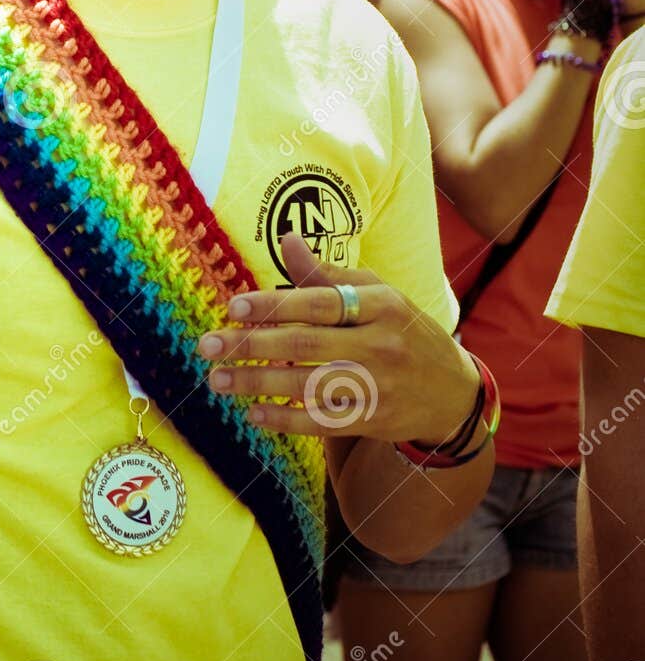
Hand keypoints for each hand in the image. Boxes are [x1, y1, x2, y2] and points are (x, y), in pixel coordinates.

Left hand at [197, 233, 477, 445]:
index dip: (274, 304)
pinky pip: (322, 422)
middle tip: (207, 346)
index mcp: (380, 305)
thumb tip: (286, 239)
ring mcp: (379, 386)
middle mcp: (381, 345)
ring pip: (308, 385)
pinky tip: (254, 413)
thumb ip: (326, 274)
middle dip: (251, 345)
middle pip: (305, 344)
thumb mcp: (377, 294)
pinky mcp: (374, 420)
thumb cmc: (401, 331)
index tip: (234, 308)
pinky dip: (286, 419)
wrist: (453, 392)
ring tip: (218, 379)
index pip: (319, 302)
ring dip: (257, 383)